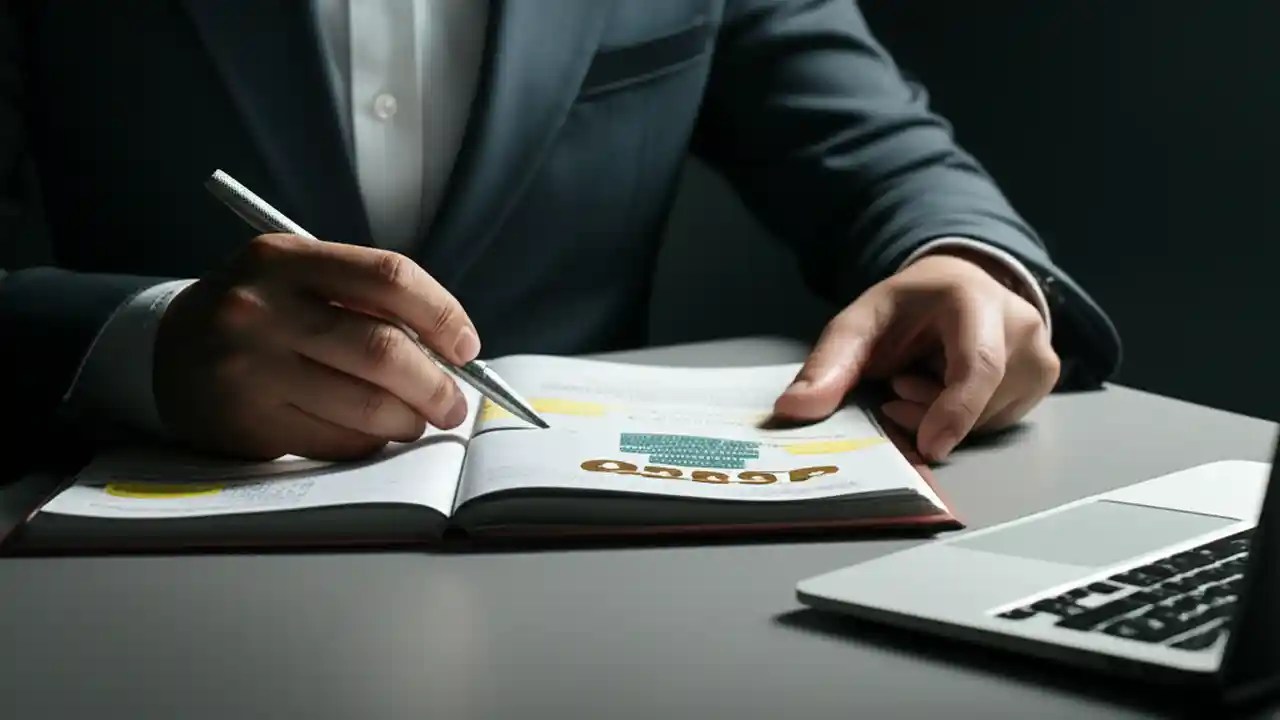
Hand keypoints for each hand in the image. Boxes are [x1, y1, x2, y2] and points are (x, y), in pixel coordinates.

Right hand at [154, 233, 480, 460]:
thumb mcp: (299, 278)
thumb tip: (452, 350)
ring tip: (416, 420)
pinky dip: (369, 443)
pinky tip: (370, 434)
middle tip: (454, 403)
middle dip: (435, 384)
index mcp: (284, 260)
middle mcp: (261, 310)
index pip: (389, 277)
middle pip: (382, 350)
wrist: (167, 351)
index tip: (465, 346)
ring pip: (364, 406)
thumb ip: (366, 300)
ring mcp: (249, 369)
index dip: (442, 314)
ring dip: (407, 420)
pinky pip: (334, 442)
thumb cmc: (262, 313)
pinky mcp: (245, 422)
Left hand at [773, 251, 1059, 460]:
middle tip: (896, 390)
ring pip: (988, 419)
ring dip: (943, 417)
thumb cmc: (909, 307)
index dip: (954, 410)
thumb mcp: (861, 322)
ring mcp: (1041, 353)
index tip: (928, 447)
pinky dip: (965, 419)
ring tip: (924, 380)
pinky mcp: (1045, 379)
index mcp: (975, 299)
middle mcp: (1021, 323)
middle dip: (927, 412)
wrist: (957, 287)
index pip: (979, 364)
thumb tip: (793, 408)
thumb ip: (829, 363)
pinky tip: (949, 390)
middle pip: (978, 400)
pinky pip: (999, 422)